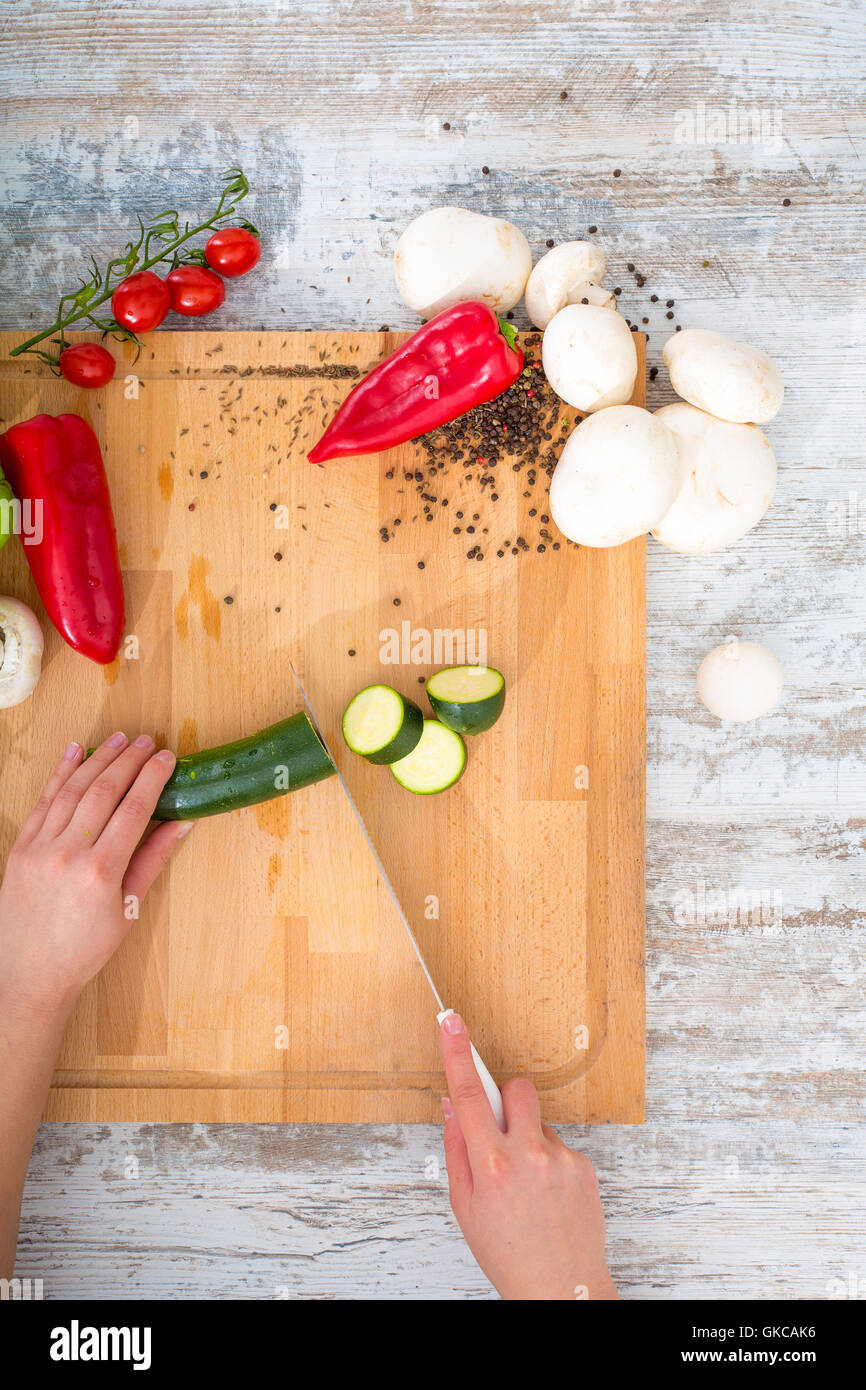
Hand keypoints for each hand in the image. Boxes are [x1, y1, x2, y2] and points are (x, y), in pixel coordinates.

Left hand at [0, 732, 191, 1019]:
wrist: (29, 974)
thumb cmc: (83, 949)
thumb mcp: (128, 910)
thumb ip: (151, 861)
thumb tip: (180, 824)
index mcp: (100, 872)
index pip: (134, 810)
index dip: (152, 779)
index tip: (166, 758)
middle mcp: (67, 854)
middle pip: (103, 792)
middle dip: (127, 761)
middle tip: (145, 742)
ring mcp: (39, 848)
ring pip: (72, 790)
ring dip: (97, 760)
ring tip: (117, 739)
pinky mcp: (20, 848)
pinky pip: (42, 802)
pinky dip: (59, 774)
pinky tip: (74, 753)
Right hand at [439, 1013, 618, 1299]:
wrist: (560, 1290)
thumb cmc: (508, 1254)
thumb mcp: (466, 1207)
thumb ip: (457, 1150)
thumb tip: (452, 1107)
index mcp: (492, 1166)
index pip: (469, 1096)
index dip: (457, 1054)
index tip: (451, 1022)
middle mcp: (529, 1156)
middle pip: (518, 1090)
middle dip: (508, 1098)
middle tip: (501, 1130)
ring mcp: (561, 1160)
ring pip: (538, 1123)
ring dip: (528, 1141)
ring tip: (527, 1186)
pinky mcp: (585, 1167)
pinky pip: (559, 1146)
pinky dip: (549, 1163)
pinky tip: (547, 1196)